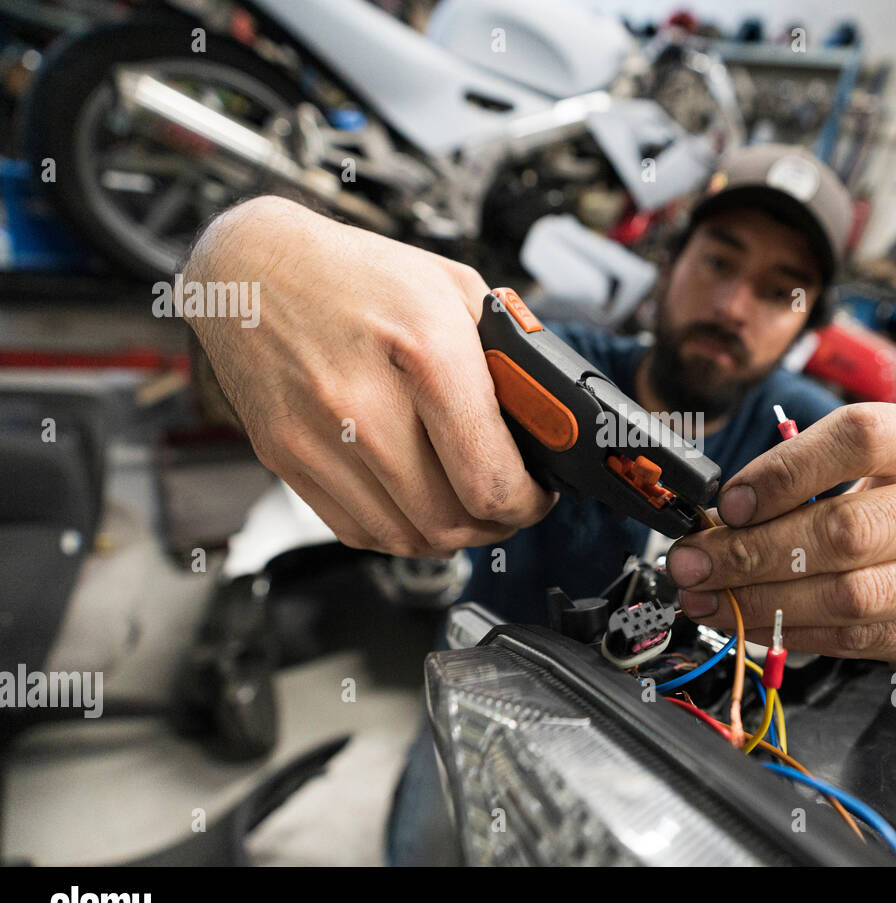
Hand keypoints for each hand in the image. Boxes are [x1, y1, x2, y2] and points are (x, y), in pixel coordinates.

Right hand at [183, 196, 554, 555]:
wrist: (249, 269)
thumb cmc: (356, 274)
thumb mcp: (454, 289)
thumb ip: (504, 357)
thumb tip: (544, 419)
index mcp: (424, 349)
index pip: (489, 475)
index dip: (527, 502)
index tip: (536, 495)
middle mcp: (364, 401)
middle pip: (451, 519)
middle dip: (497, 524)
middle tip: (509, 506)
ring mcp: (316, 437)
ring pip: (407, 538)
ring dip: (450, 536)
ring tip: (467, 508)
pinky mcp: (286, 460)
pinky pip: (359, 531)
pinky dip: (399, 532)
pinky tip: (416, 503)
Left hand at [666, 403, 895, 675]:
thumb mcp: (871, 469)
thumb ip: (802, 481)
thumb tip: (716, 522)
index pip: (861, 437)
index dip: (784, 472)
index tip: (729, 503)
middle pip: (851, 529)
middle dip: (754, 552)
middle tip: (695, 564)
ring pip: (853, 596)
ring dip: (764, 601)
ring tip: (711, 599)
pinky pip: (862, 641)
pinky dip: (795, 635)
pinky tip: (755, 625)